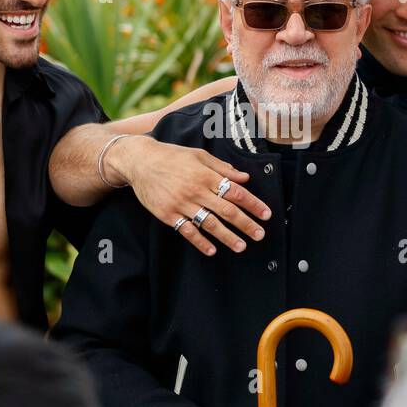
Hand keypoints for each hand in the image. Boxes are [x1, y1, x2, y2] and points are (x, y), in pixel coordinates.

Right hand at [106, 136, 270, 255]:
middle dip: (246, 224)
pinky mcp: (167, 214)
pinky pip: (186, 230)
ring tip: (241, 246)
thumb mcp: (199, 155)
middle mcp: (196, 190)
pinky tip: (211, 250)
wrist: (140, 161)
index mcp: (206, 175)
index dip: (253, 204)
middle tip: (259, 235)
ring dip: (227, 236)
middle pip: (226, 210)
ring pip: (209, 223)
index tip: (266, 214)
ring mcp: (181, 204)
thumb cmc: (172, 156)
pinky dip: (199, 241)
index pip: (235, 192)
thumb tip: (244, 177)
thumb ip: (222, 168)